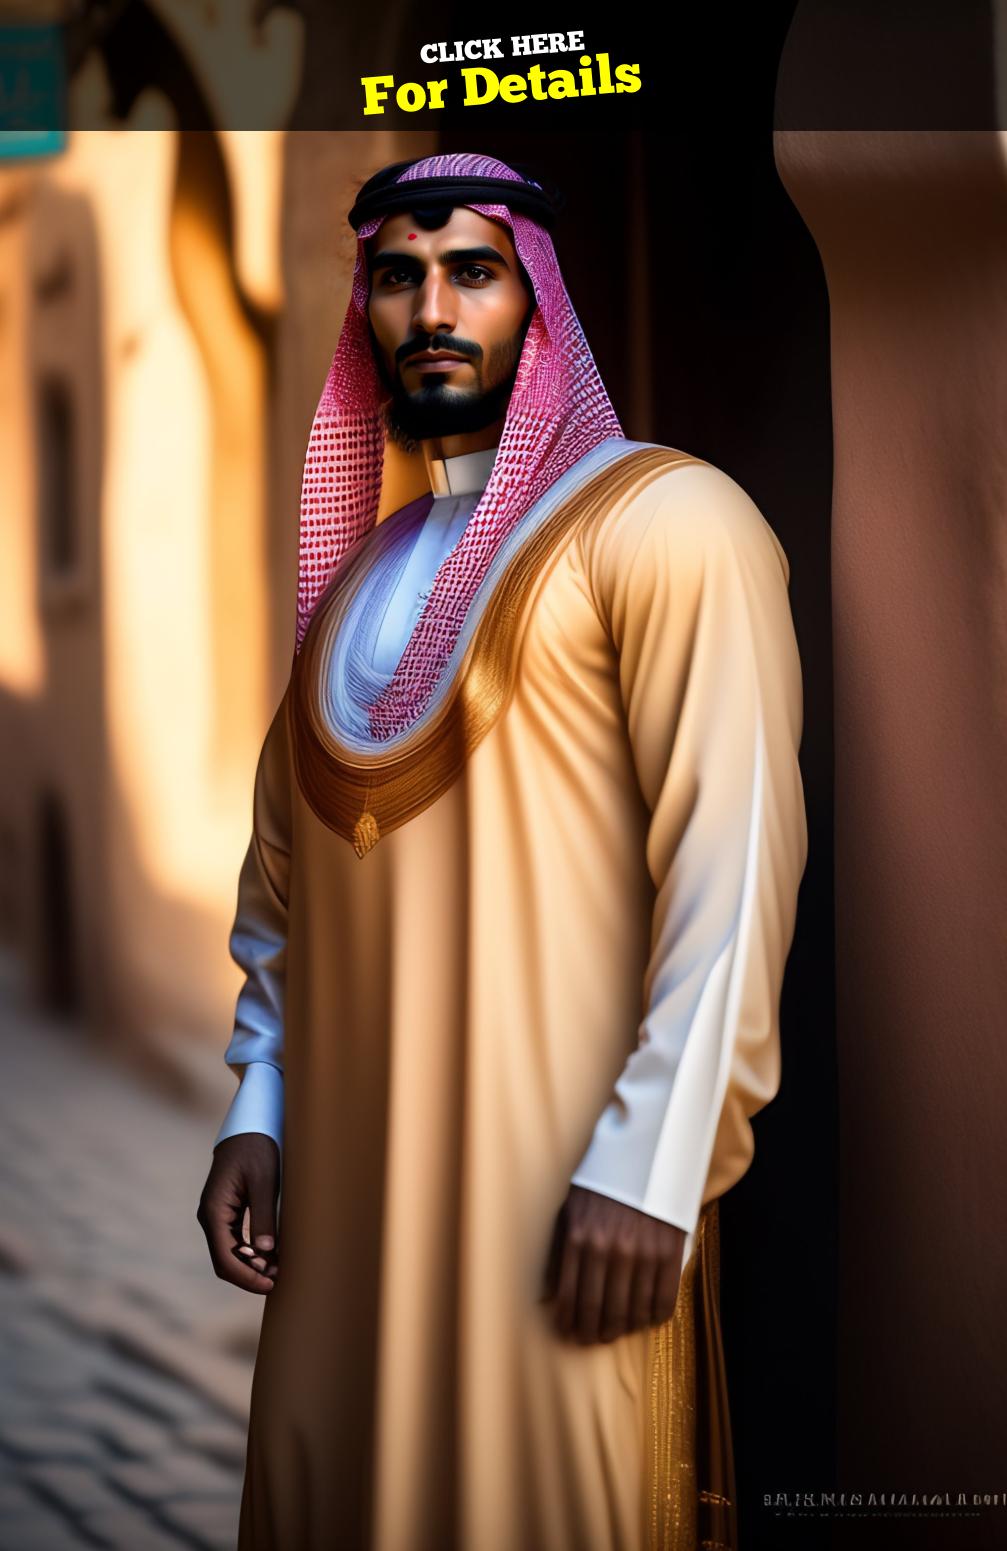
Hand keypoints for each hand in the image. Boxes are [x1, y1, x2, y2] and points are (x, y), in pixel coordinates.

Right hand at [196, 1134, 280, 1294]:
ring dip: (251, 1265)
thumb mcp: (265, 1180)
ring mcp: (217, 1216)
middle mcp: (210, 1217)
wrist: (248, 1127)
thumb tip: (266, 1252)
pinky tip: (271, 1255)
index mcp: (214, 1211)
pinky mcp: (227, 1213)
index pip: (224, 1258)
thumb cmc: (257, 1148)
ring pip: (230, 1253)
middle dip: (249, 1274)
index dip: (246, 1277)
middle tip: (278, 1278)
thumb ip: (264, 1215)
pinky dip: (251, 1252)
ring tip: (278, 1269)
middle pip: (225, 1261)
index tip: (270, 1284)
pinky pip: (235, 1241)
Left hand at [540, 1185, 684, 1343]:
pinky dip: (653, 1316)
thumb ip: (557, 1250)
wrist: (646, 1154)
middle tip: (591, 1339)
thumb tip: (546, 1295)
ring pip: (630, 1310)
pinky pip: (662, 1299)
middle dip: (592, 1332)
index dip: (569, 1321)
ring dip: (621, 1328)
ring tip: (615, 1332)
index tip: (568, 1332)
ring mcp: (642, 1252)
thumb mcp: (571, 1207)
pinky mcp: (669, 1252)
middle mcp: (609, 1248)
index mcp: (580, 1237)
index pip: (570, 1295)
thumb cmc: (602, 1183)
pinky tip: (645, 1319)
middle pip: (599, 1309)